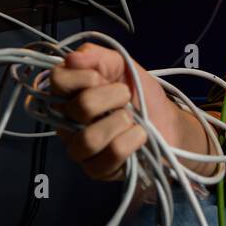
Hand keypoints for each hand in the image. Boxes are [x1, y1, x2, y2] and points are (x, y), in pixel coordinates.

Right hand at [47, 43, 182, 180]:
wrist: (168, 122)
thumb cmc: (140, 94)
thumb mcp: (122, 66)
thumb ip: (97, 56)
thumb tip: (71, 58)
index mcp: (68, 93)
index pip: (57, 80)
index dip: (85, 76)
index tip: (104, 77)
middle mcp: (66, 121)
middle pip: (78, 108)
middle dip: (113, 97)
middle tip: (126, 97)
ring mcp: (79, 148)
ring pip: (89, 139)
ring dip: (121, 123)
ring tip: (132, 119)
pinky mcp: (95, 170)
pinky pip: (109, 156)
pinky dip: (131, 141)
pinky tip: (139, 136)